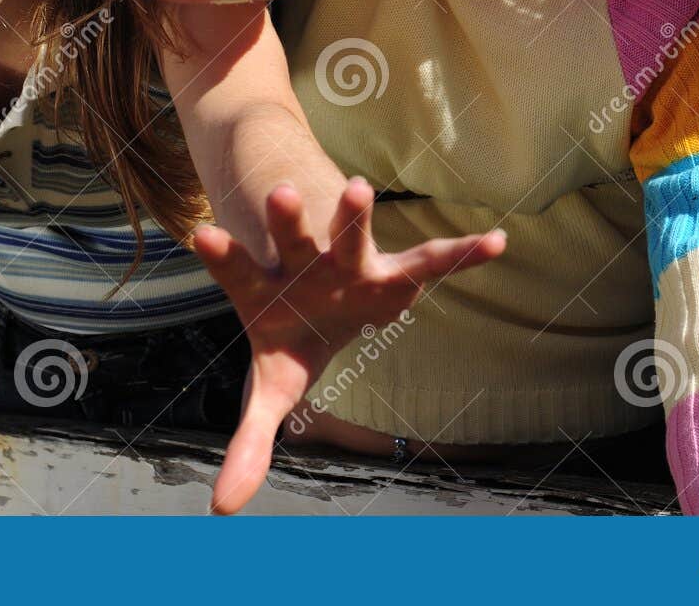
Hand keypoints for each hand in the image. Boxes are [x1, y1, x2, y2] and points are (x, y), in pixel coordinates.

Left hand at [194, 179, 505, 513]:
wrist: (324, 288)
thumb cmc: (292, 337)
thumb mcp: (272, 386)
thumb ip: (251, 439)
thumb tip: (222, 510)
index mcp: (265, 290)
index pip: (239, 273)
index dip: (222, 256)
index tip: (200, 234)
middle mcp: (304, 263)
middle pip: (296, 237)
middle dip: (290, 219)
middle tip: (282, 195)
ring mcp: (349, 259)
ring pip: (349, 231)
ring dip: (355, 214)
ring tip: (358, 188)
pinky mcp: (392, 268)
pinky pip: (432, 261)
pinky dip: (464, 254)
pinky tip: (498, 243)